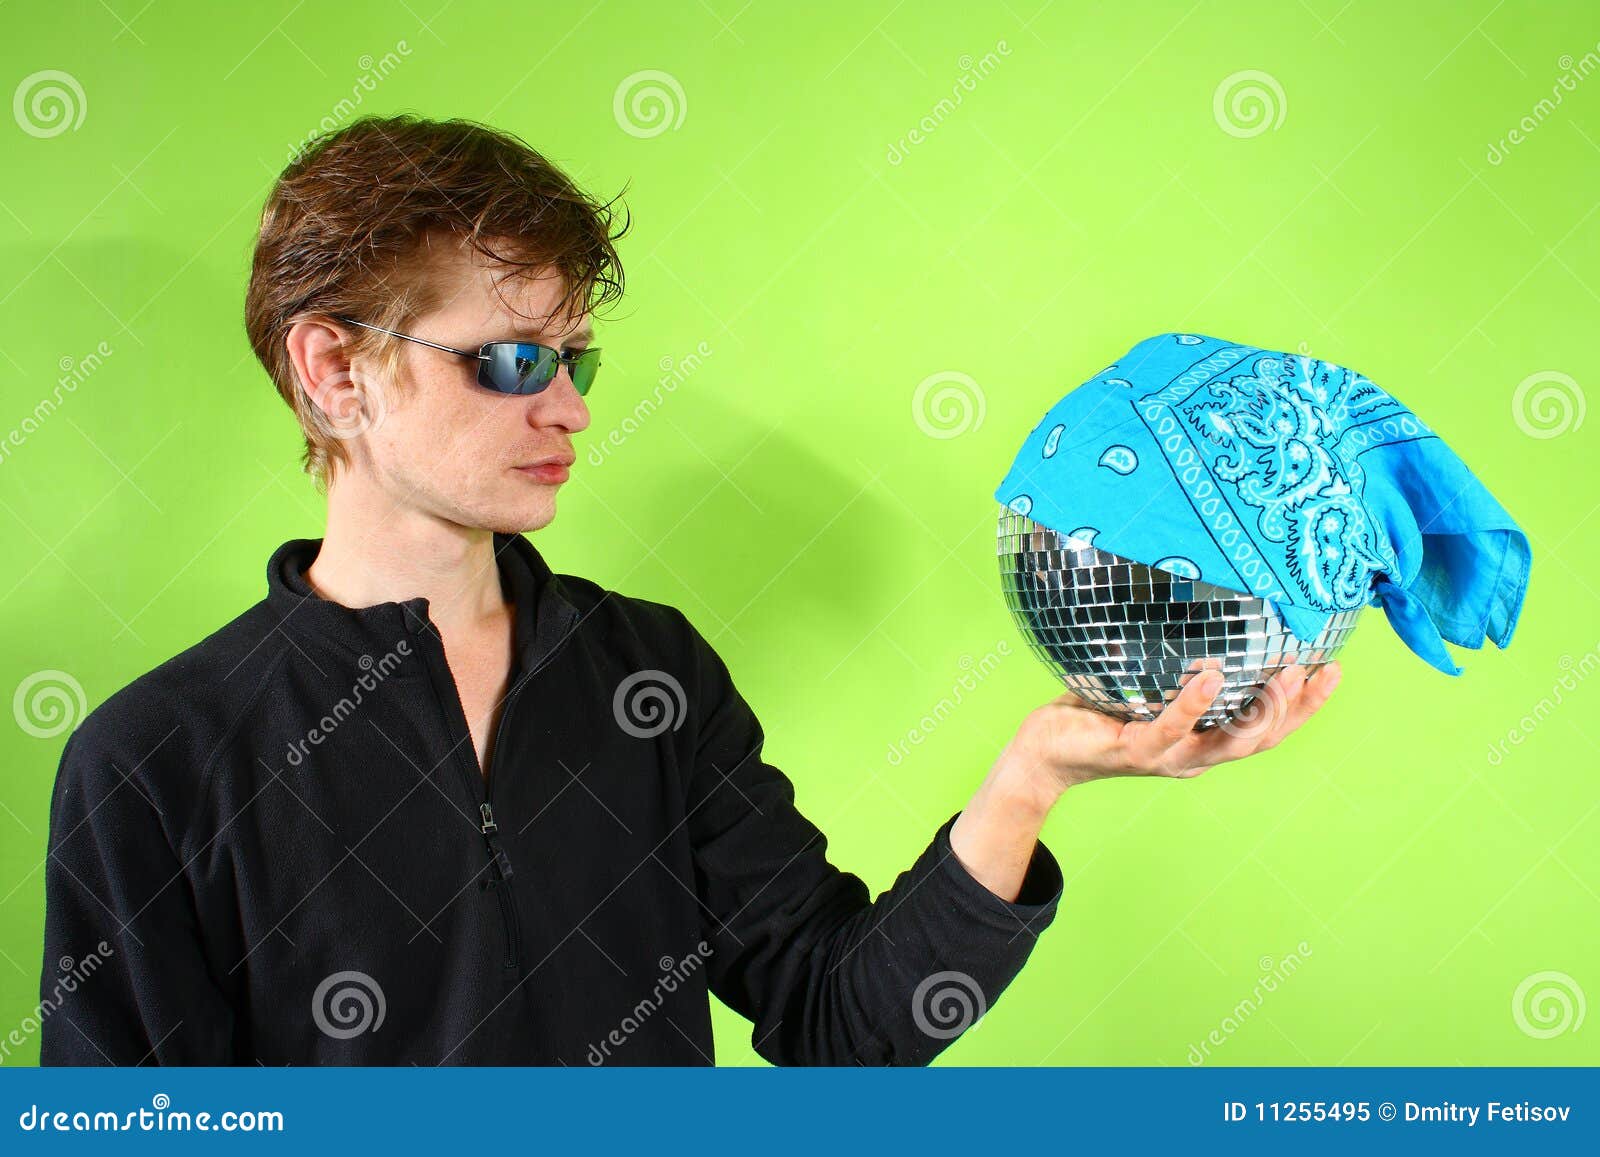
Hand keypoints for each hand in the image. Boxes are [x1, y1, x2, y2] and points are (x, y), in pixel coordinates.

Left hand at [997, 661, 1342, 813]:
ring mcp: (1167, 758)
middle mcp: (1194, 757)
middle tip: (1323, 672)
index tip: (1332, 670)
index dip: (1303, 706)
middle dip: (1299, 709)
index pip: (1266, 727)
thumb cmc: (1094, 710)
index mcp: (1203, 741)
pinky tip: (1210, 677)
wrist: (1045, 751)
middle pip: (1262, 739)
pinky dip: (1193, 704)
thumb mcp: (1143, 681)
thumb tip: (1196, 602)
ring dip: (1262, 710)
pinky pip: (1170, 729)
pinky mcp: (1135, 752)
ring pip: (1229, 743)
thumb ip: (1173, 657)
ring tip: (1285, 675)